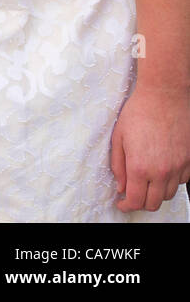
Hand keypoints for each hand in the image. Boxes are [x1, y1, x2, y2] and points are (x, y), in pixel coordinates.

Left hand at [110, 82, 189, 211]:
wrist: (165, 96)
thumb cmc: (138, 112)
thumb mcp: (118, 137)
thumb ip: (118, 165)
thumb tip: (121, 186)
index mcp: (139, 167)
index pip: (135, 201)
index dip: (127, 206)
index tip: (122, 203)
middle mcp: (161, 171)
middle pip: (154, 203)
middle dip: (141, 203)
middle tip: (133, 196)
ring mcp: (179, 167)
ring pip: (169, 194)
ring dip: (157, 193)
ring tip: (146, 182)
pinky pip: (182, 181)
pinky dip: (172, 182)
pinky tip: (162, 171)